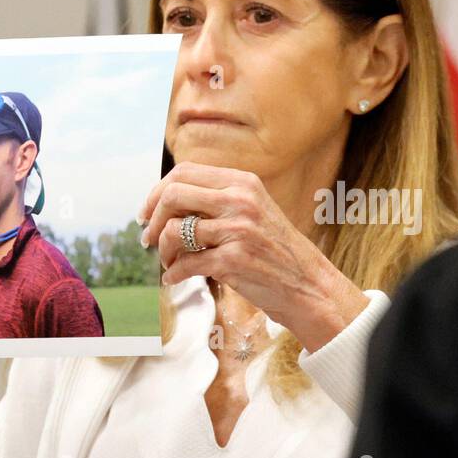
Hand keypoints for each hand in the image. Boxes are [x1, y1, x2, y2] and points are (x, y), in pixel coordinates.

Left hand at [138, 162, 367, 351]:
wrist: (309, 285)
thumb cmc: (277, 252)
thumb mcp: (255, 210)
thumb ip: (220, 200)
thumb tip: (168, 202)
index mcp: (243, 182)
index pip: (184, 172)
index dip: (157, 192)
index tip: (148, 212)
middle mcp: (240, 201)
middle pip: (172, 195)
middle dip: (153, 219)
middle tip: (148, 238)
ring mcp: (237, 230)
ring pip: (174, 231)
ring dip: (162, 250)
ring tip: (168, 261)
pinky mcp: (233, 260)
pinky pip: (185, 264)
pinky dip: (172, 274)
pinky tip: (174, 279)